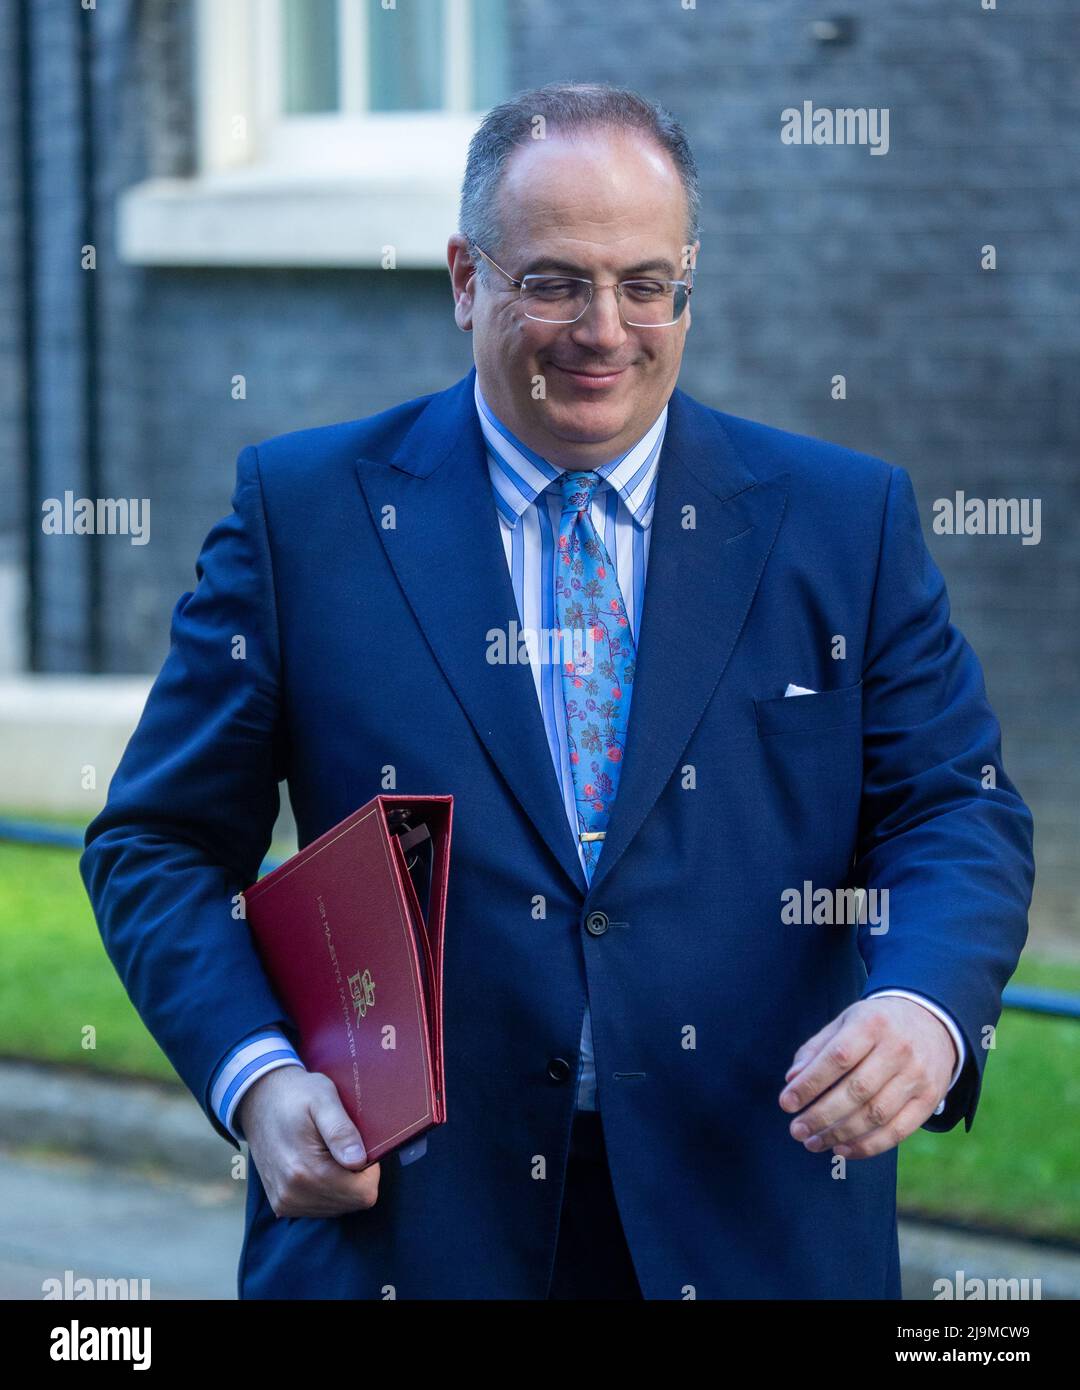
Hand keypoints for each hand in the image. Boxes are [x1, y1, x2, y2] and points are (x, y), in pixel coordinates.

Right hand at [236, 1067, 380, 1217]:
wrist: (259, 1100)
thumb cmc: (297, 1095)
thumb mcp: (323, 1099)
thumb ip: (341, 1130)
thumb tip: (358, 1161)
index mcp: (306, 1170)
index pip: (363, 1193)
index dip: (371, 1170)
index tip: (358, 1146)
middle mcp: (293, 1194)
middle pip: (353, 1202)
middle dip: (356, 1177)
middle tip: (342, 1146)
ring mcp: (286, 1203)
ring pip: (339, 1207)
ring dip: (342, 1184)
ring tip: (328, 1152)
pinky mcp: (282, 1205)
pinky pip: (322, 1207)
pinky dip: (328, 1189)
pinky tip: (318, 1164)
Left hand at [779, 997, 957, 1159]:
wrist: (930, 1021)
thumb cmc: (874, 1025)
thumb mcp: (845, 1022)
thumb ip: (816, 1049)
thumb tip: (792, 1080)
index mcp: (872, 1023)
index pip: (837, 1057)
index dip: (810, 1084)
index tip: (786, 1104)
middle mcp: (898, 1048)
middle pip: (856, 1091)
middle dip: (821, 1115)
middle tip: (796, 1131)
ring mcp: (917, 1075)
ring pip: (876, 1114)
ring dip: (840, 1135)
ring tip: (813, 1143)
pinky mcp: (929, 1098)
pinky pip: (898, 1131)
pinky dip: (868, 1146)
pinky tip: (843, 1149)